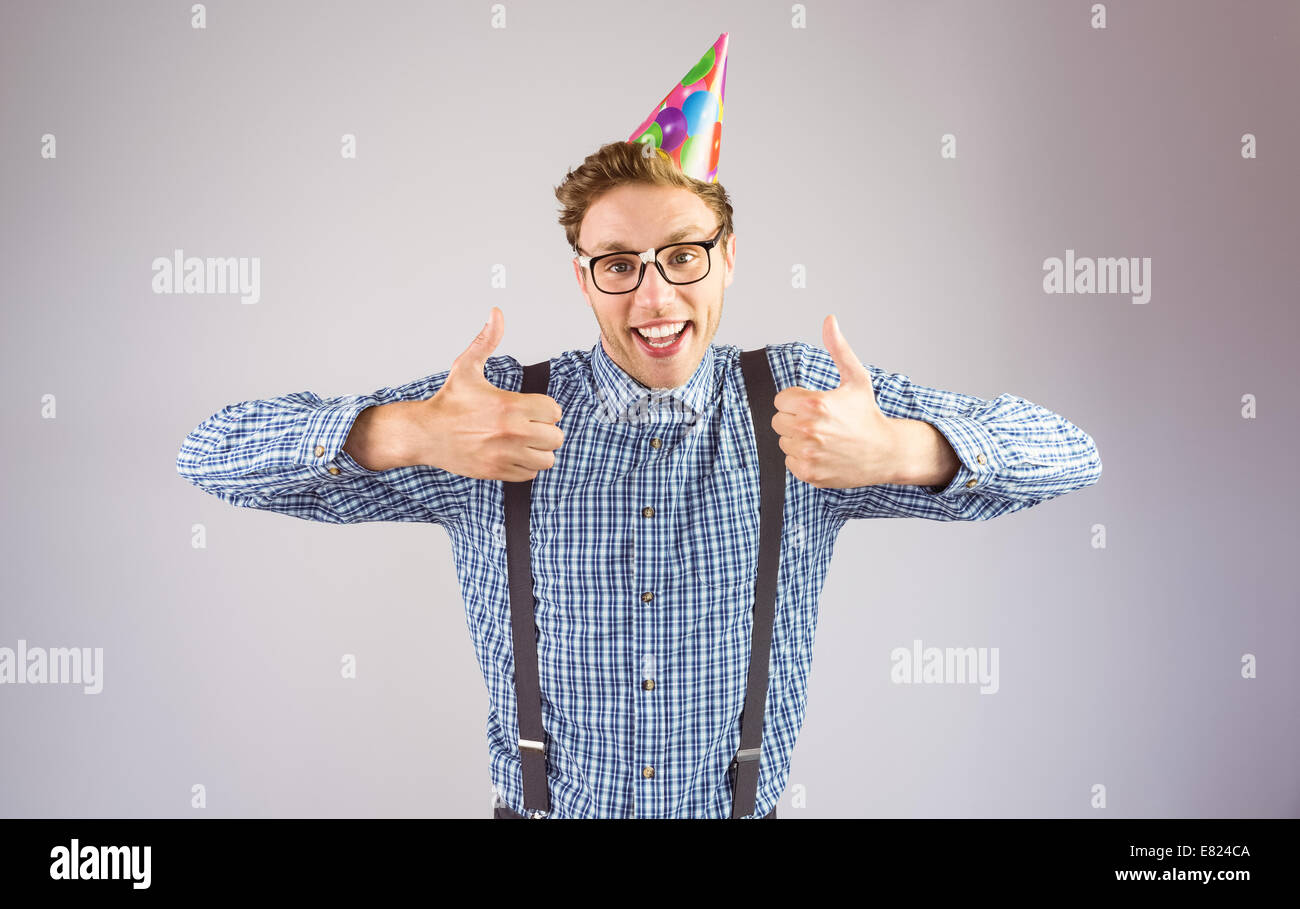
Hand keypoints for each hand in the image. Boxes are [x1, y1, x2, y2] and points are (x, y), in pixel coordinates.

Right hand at [417, 306, 564, 481]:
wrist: (424, 434)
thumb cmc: (447, 402)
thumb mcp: (466, 367)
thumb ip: (486, 341)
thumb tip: (496, 313)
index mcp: (508, 406)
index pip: (554, 410)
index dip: (546, 408)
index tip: (533, 408)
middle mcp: (510, 432)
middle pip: (555, 437)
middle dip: (546, 430)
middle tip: (532, 425)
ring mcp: (504, 455)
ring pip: (547, 459)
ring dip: (540, 450)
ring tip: (526, 441)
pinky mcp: (498, 472)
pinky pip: (530, 474)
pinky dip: (527, 465)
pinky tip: (514, 453)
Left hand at [771, 314, 900, 488]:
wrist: (885, 452)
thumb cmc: (868, 414)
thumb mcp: (855, 378)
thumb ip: (838, 348)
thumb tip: (829, 320)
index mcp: (814, 404)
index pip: (781, 400)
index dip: (796, 402)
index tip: (815, 405)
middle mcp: (808, 430)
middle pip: (779, 421)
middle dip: (796, 420)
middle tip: (822, 422)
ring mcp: (808, 453)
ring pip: (783, 441)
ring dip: (798, 440)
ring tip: (824, 438)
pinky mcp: (808, 473)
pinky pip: (789, 461)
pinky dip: (802, 459)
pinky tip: (823, 453)